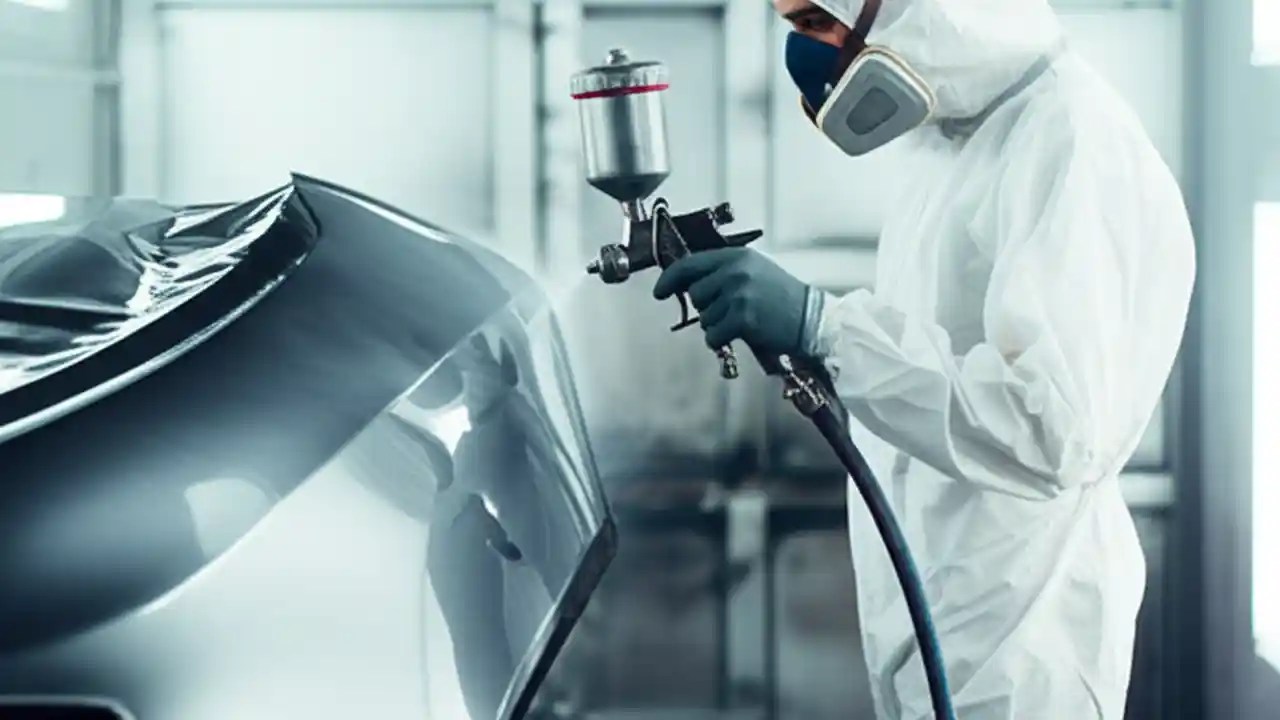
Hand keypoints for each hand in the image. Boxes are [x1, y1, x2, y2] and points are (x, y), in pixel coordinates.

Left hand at [653, 247, 810, 356]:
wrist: (811, 318)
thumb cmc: (782, 297)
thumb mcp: (754, 271)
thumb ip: (723, 273)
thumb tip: (687, 283)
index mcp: (737, 257)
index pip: (691, 264)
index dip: (670, 279)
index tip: (659, 291)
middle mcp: (735, 272)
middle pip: (696, 295)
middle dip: (707, 308)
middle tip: (731, 311)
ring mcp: (739, 295)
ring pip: (704, 318)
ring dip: (717, 326)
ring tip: (742, 321)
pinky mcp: (743, 318)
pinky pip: (713, 336)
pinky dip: (721, 340)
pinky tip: (741, 334)